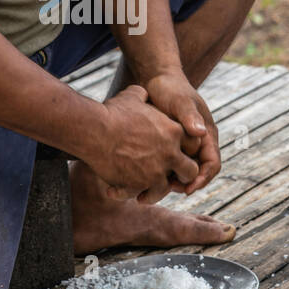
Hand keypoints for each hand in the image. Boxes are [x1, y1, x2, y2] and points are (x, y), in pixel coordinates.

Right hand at [88, 85, 200, 199]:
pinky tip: (114, 190)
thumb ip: (143, 96)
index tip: (174, 153)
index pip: (194, 146)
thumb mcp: (132, 96)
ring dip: (154, 191)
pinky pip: (137, 194)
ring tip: (141, 191)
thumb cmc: (113, 111)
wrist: (94, 129)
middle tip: (167, 176)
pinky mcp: (138, 184)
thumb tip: (143, 93)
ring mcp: (155, 172)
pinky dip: (124, 193)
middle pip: (190, 172)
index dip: (185, 151)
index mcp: (173, 132)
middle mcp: (170, 154)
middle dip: (181, 175)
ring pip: (165, 189)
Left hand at [144, 72, 219, 198]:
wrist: (155, 80)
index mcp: (207, 136)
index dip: (202, 178)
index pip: (212, 164)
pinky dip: (158, 174)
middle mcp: (198, 145)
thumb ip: (189, 116)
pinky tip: (142, 178)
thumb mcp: (180, 101)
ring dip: (169, 182)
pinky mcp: (168, 148)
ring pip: (181, 173)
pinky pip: (167, 167)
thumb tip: (201, 132)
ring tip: (153, 186)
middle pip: (196, 174)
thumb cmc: (170, 88)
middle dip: (184, 184)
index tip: (188, 188)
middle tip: (165, 189)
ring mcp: (183, 147)